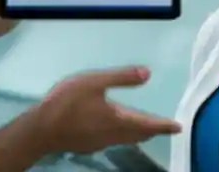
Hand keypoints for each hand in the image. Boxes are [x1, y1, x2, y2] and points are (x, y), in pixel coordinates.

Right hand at [31, 67, 181, 155]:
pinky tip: (115, 130)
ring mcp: (99, 143)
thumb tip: (149, 73)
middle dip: (152, 131)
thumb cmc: (68, 102)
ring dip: (138, 134)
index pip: (148, 124)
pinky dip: (122, 135)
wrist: (40, 130)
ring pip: (125, 139)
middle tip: (164, 128)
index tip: (178, 127)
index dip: (164, 126)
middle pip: (138, 135)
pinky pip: (112, 141)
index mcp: (119, 120)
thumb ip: (121, 77)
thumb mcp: (95, 81)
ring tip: (144, 129)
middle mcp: (113, 135)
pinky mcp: (87, 145)